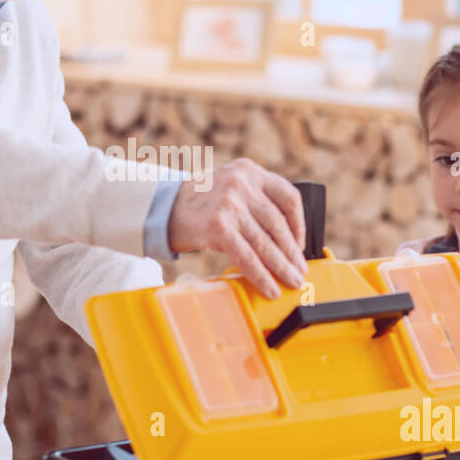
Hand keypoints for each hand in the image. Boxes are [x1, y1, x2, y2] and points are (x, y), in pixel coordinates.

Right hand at [166, 158, 308, 299]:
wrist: (159, 208)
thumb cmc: (196, 202)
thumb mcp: (228, 185)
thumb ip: (254, 199)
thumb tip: (285, 237)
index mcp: (249, 171)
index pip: (288, 197)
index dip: (299, 225)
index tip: (300, 244)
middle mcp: (242, 183)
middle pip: (278, 224)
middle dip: (292, 253)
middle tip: (299, 270)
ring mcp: (230, 205)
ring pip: (265, 244)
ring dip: (281, 267)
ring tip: (291, 281)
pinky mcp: (219, 227)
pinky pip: (247, 257)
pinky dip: (261, 276)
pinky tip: (269, 288)